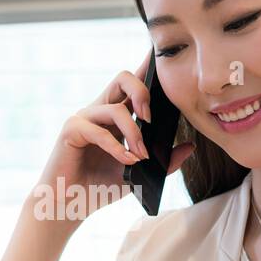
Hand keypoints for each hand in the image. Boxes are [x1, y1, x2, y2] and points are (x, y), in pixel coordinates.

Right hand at [35, 49, 194, 217]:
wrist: (70, 205)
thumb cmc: (99, 187)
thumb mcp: (138, 174)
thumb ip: (163, 162)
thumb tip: (190, 146)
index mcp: (115, 116)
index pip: (132, 85)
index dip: (146, 66)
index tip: (160, 54)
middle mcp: (99, 110)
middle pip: (122, 78)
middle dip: (142, 91)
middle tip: (152, 118)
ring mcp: (84, 118)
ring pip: (115, 109)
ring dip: (134, 134)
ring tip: (142, 156)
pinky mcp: (71, 131)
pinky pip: (99, 131)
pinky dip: (117, 148)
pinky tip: (127, 161)